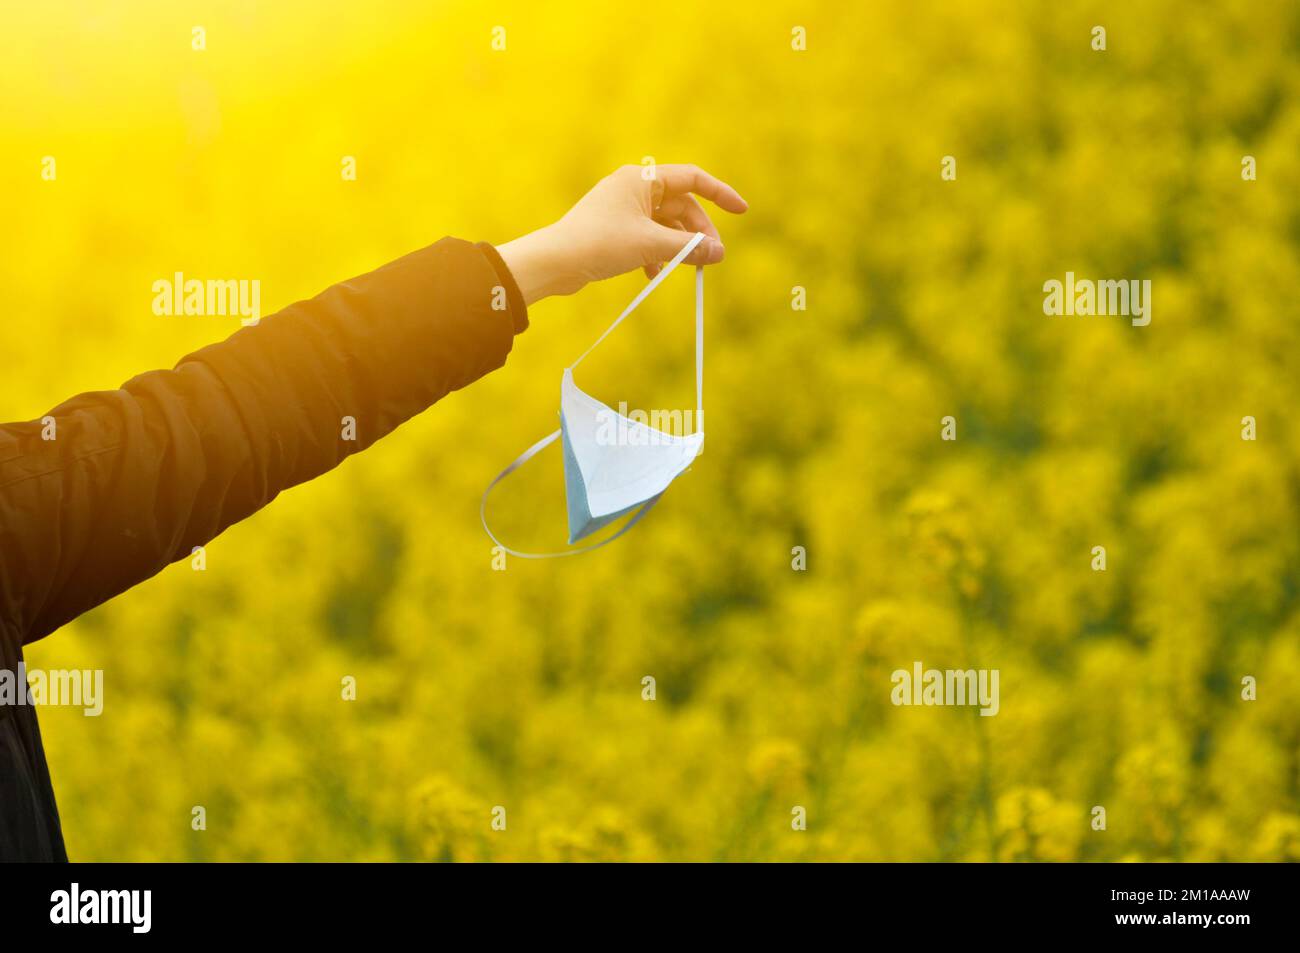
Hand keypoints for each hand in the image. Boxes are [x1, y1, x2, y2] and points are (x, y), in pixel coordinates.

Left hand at [497, 163, 747, 305]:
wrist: (553, 262)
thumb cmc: (599, 244)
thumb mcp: (650, 245)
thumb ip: (688, 247)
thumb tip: (719, 253)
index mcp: (641, 179)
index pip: (692, 178)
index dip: (720, 194)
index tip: (742, 211)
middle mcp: (633, 188)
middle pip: (681, 205)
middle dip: (697, 231)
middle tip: (712, 256)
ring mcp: (623, 209)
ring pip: (665, 225)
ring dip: (678, 246)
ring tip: (688, 268)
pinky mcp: (614, 230)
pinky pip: (647, 237)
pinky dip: (657, 254)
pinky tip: (654, 274)